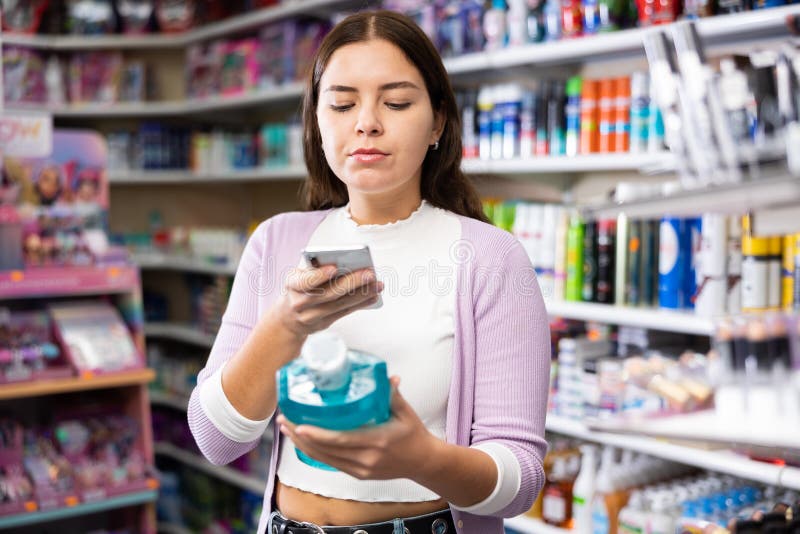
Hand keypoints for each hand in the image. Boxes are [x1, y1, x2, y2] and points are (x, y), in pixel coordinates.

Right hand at [271, 264, 382, 340]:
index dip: (319, 276)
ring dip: (362, 294)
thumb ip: (316, 270)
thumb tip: (346, 263)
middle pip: (328, 293)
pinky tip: (373, 296)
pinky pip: (345, 312)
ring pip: (340, 304)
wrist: (287, 319)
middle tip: (369, 274)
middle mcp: (300, 302)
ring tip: (377, 284)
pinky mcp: (323, 324)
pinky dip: (360, 304)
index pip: (305, 281)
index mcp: (292, 285)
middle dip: (351, 283)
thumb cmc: (298, 289)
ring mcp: (311, 316)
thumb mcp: (298, 277)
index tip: (334, 268)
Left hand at [277, 376, 440, 480]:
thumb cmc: (413, 434)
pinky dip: (314, 452)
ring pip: (324, 459)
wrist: (422, 462)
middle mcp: (366, 459)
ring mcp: (361, 469)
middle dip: (301, 436)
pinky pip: (331, 463)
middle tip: (285, 419)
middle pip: (325, 450)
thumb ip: (392, 393)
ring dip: (302, 445)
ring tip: (287, 428)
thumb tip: (385, 374)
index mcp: (376, 441)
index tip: (300, 423)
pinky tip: (302, 441)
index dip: (317, 434)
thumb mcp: (405, 411)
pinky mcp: (358, 474)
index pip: (340, 440)